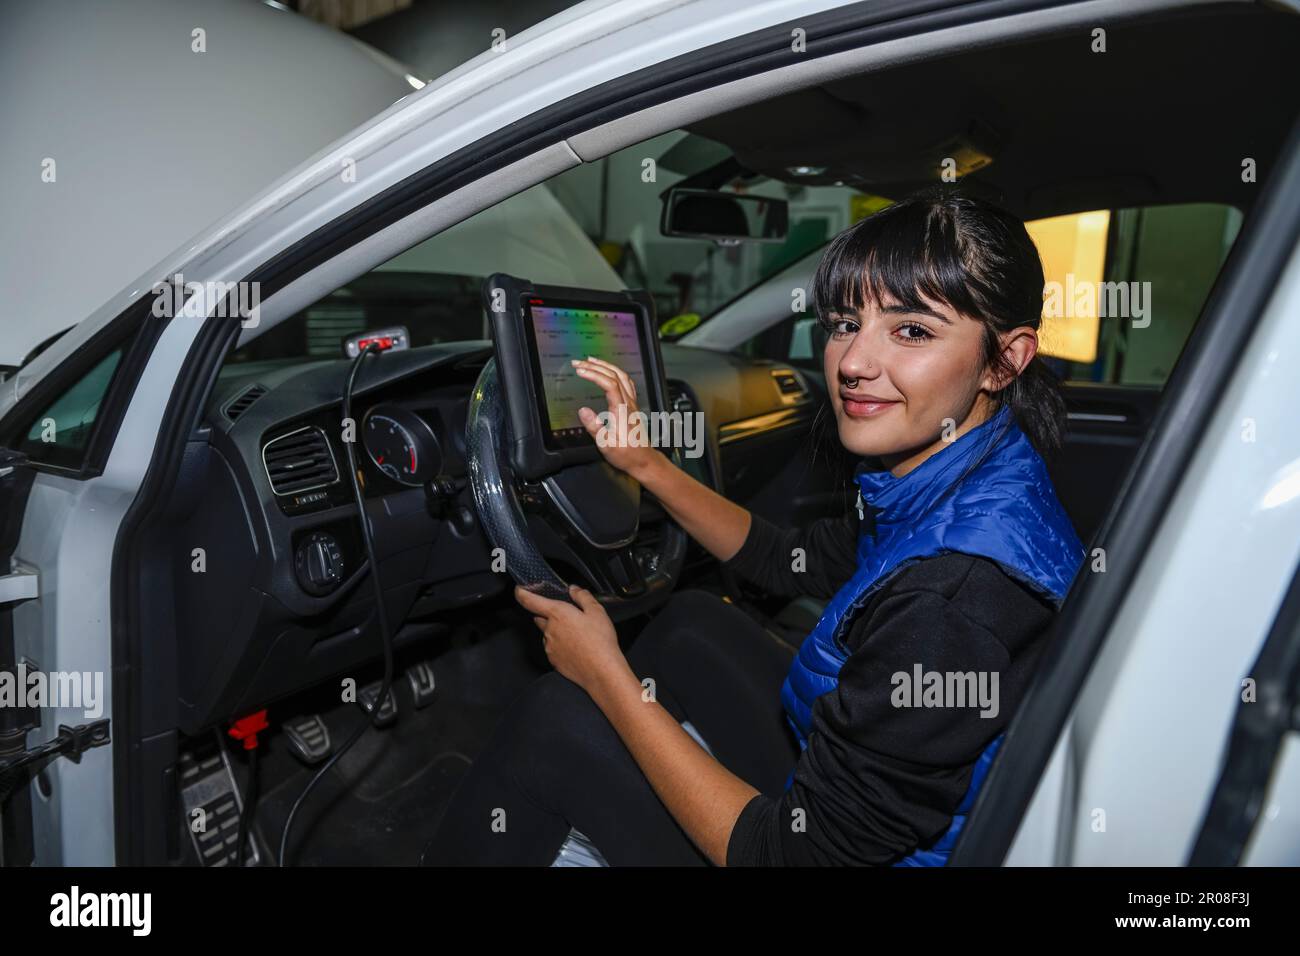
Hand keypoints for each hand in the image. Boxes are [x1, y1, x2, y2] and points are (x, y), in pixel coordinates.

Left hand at [514, 583, 633, 695]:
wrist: (601, 670)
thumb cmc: (600, 641)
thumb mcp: (597, 611)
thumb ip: (583, 597)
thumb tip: (574, 590)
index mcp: (557, 614)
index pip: (530, 601)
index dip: (522, 593)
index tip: (520, 590)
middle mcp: (549, 630)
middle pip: (540, 618)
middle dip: (548, 615)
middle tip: (566, 616)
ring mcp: (549, 647)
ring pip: (547, 634)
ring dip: (556, 632)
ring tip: (578, 635)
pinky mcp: (553, 660)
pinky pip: (552, 648)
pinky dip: (560, 646)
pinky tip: (576, 647)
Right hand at [572, 356, 659, 478]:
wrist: (643, 460)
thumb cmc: (627, 454)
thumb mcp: (606, 445)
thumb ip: (595, 427)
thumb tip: (583, 411)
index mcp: (621, 410)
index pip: (608, 384)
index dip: (593, 374)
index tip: (579, 370)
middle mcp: (628, 403)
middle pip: (614, 375)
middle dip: (595, 365)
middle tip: (579, 362)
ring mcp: (632, 404)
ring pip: (621, 376)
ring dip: (606, 366)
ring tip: (592, 361)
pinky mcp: (632, 406)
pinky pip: (626, 383)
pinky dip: (615, 373)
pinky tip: (609, 373)